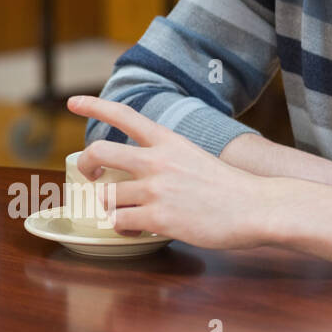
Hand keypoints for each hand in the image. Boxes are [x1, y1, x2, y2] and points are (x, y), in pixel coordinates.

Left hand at [66, 95, 273, 249]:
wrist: (259, 208)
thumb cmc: (229, 187)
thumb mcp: (193, 156)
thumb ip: (164, 157)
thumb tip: (137, 168)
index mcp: (167, 141)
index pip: (123, 114)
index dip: (94, 105)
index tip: (72, 102)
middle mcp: (157, 161)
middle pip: (98, 151)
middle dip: (86, 164)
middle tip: (90, 176)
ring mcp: (157, 189)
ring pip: (106, 195)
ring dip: (110, 207)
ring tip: (126, 214)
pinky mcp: (160, 217)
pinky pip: (119, 222)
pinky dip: (122, 228)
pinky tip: (135, 230)